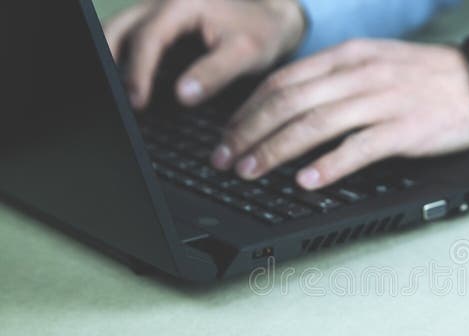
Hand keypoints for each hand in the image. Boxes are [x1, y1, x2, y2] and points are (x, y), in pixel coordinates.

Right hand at [103, 0, 305, 108]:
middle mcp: (163, 3)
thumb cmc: (260, 33)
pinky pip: (132, 38)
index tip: (138, 102)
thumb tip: (183, 95)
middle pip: (118, 27)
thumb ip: (215, 73)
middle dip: (108, 60)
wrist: (270, 18)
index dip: (138, 72)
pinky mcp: (159, 25)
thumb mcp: (246, 54)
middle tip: (114, 99)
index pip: (148, 38)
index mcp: (181, 5)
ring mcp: (157, 11)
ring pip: (119, 30)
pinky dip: (122, 59)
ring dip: (110, 58)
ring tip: (113, 93)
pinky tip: (125, 85)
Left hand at [211, 39, 468, 189]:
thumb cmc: (428, 77)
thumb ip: (335, 80)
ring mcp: (383, 100)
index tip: (227, 134)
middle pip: (290, 101)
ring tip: (251, 171)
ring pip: (316, 123)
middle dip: (249, 132)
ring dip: (276, 149)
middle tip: (225, 158)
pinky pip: (359, 147)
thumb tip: (291, 105)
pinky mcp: (405, 129)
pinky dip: (329, 165)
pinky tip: (307, 181)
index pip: (284, 80)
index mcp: (349, 56)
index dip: (248, 109)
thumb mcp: (376, 63)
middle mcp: (360, 74)